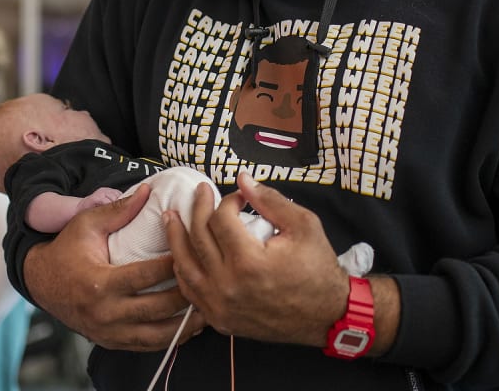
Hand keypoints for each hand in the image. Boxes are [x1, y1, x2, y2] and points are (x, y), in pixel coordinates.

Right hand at [23, 184, 203, 350]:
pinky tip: (190, 328)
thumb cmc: (67, 249)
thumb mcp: (87, 225)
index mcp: (99, 283)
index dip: (173, 265)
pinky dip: (171, 339)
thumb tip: (148, 190)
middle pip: (158, 308)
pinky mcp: (112, 343)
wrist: (42, 283)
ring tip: (208, 310)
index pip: (146, 276)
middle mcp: (105, 313)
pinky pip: (148, 346)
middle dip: (187, 295)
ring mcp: (109, 333)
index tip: (193, 252)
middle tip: (209, 280)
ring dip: (186, 325)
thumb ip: (119, 210)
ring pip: (158, 335)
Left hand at [165, 172, 348, 346]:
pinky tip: (179, 254)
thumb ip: (269, 200)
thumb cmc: (318, 269)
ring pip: (185, 265)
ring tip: (171, 217)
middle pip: (198, 238)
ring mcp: (220, 305)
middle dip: (198, 209)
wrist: (327, 315)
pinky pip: (190, 292)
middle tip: (200, 192)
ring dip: (176, 238)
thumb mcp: (303, 225)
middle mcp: (228, 285)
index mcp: (249, 261)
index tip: (239, 197)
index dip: (228, 201)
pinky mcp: (220, 319)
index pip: (221, 219)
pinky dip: (183, 270)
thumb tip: (242, 180)